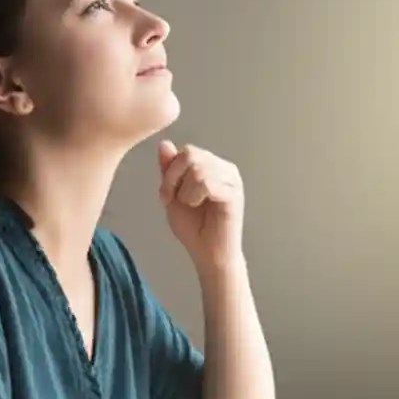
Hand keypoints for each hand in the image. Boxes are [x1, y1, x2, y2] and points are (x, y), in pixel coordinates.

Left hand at [157, 140, 243, 269]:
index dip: (170, 171)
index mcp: (213, 166)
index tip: (166, 195)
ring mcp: (232, 180)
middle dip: (174, 179)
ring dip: (183, 190)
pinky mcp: (234, 194)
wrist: (208, 255)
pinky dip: (193, 196)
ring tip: (188, 205)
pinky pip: (206, 182)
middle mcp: (226, 169)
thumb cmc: (194, 229)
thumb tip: (164, 143)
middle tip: (173, 200)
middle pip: (191, 154)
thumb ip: (169, 170)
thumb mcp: (173, 194)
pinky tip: (197, 206)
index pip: (187, 151)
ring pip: (197, 168)